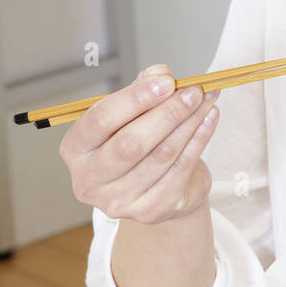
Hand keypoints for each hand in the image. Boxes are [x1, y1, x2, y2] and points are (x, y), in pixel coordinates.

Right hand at [59, 63, 220, 224]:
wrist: (156, 188)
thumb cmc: (136, 143)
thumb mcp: (130, 114)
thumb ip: (141, 90)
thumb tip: (160, 75)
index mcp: (76, 149)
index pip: (101, 119)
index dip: (135, 98)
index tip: (166, 81)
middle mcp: (90, 179)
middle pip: (131, 143)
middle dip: (167, 113)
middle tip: (193, 91)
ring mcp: (119, 200)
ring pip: (162, 154)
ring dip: (190, 122)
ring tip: (207, 99)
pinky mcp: (151, 210)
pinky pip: (181, 169)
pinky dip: (200, 140)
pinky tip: (210, 119)